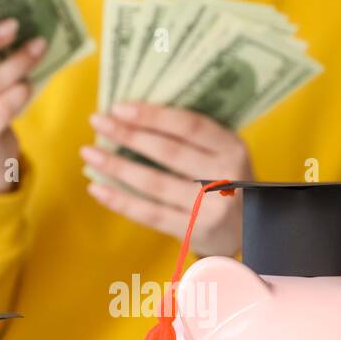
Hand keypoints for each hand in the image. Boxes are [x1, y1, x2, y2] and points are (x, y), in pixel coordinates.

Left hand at [82, 103, 253, 255]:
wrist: (251, 230)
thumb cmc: (226, 183)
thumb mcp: (223, 154)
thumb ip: (193, 138)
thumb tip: (134, 116)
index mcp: (232, 147)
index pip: (189, 125)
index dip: (152, 115)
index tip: (119, 107)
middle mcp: (225, 176)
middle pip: (168, 151)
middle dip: (128, 134)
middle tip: (97, 121)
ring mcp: (210, 207)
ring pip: (154, 183)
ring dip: (116, 166)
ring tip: (89, 153)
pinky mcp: (195, 232)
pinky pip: (150, 214)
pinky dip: (120, 201)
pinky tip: (97, 188)